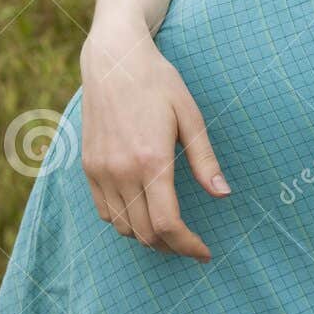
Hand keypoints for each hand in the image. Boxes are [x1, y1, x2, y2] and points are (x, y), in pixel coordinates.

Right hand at [79, 26, 231, 261]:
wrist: (114, 61)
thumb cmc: (158, 83)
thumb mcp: (190, 115)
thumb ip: (205, 160)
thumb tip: (224, 194)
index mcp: (152, 161)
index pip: (168, 224)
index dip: (188, 246)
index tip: (205, 252)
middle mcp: (122, 172)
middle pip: (145, 233)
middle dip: (171, 246)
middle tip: (192, 244)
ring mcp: (101, 172)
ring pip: (123, 228)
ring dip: (147, 237)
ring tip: (170, 231)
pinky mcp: (89, 168)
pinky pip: (105, 212)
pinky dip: (124, 222)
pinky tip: (142, 212)